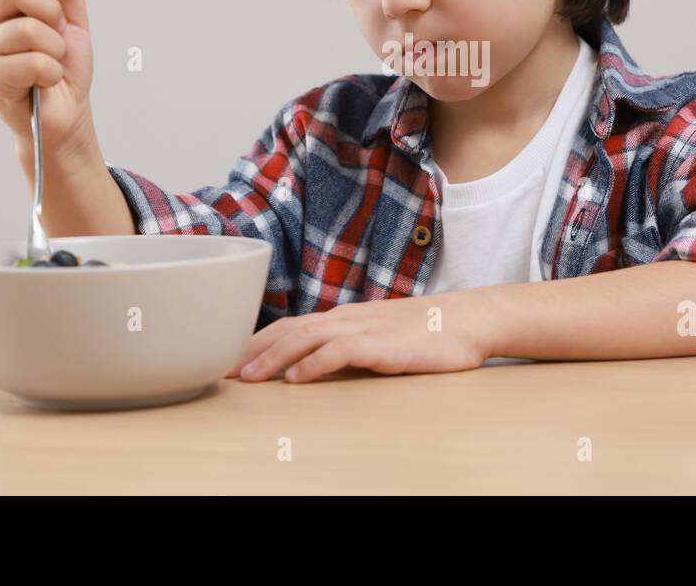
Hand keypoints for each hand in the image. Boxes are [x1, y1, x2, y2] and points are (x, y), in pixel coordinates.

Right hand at [0, 0, 98, 162]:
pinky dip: (50, 73)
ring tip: (52, 66)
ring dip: (55, 51)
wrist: (67, 115)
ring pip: (29, 30)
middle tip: (58, 35)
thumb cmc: (66, 71)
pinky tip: (43, 83)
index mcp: (11, 3)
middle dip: (50, 11)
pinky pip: (33, 62)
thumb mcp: (75, 24)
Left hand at [224, 294, 496, 383]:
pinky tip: (297, 377)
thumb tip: (318, 364)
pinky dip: (314, 363)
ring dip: (274, 358)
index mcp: (346, 317)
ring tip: (250, 377)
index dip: (258, 342)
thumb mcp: (381, 336)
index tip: (231, 361)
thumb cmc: (428, 331)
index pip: (291, 325)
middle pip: (289, 329)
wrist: (471, 320)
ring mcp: (365, 328)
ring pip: (307, 338)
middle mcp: (349, 318)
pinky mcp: (383, 345)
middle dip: (253, 350)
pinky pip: (341, 351)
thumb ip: (351, 345)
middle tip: (224, 371)